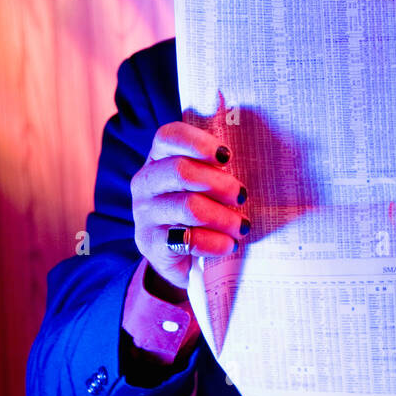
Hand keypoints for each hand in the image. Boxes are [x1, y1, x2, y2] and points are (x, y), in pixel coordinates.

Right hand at [130, 121, 249, 290]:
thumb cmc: (198, 211)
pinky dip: (216, 242)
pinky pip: (189, 239)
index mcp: (158, 159)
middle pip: (181, 170)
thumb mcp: (202, 185)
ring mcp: (144, 213)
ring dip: (224, 217)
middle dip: (220, 184)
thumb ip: (215, 169)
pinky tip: (228, 244)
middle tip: (241, 196)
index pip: (169, 136)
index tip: (226, 156)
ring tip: (241, 226)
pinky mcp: (150, 243)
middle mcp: (145, 183)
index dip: (199, 143)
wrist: (178, 259)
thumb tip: (251, 157)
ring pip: (189, 207)